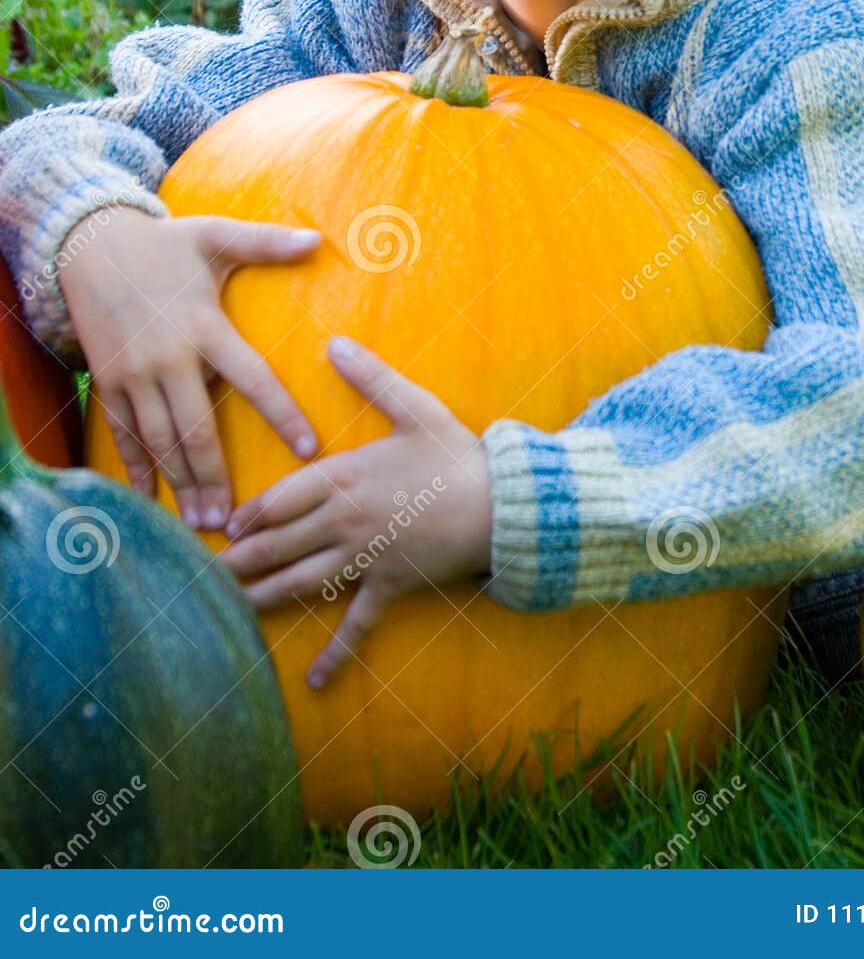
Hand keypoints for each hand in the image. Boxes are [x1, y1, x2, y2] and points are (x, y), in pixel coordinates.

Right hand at [58, 205, 322, 528]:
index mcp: (204, 327)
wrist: (91, 245)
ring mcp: (132, 374)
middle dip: (214, 478)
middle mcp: (168, 358)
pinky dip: (136, 467)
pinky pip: (123, 433)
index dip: (282, 414)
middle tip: (232, 521)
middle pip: (195, 429)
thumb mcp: (216, 235)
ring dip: (178, 483)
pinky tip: (149, 498)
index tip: (308, 448)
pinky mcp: (107, 382)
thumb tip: (317, 239)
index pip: (252, 378)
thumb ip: (266, 243)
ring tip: (199, 521)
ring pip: (159, 440)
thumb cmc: (165, 243)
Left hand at [217, 337, 492, 687]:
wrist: (504, 505)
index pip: (281, 499)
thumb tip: (334, 342)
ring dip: (262, 598)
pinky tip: (315, 682)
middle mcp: (345, 522)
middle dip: (239, 561)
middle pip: (279, 544)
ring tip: (229, 611)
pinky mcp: (389, 587)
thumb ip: (371, 377)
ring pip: (302, 583)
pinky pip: (357, 624)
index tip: (224, 528)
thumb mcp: (414, 406)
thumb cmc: (456, 454)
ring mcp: (365, 559)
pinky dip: (336, 653)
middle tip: (199, 578)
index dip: (249, 515)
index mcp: (345, 477)